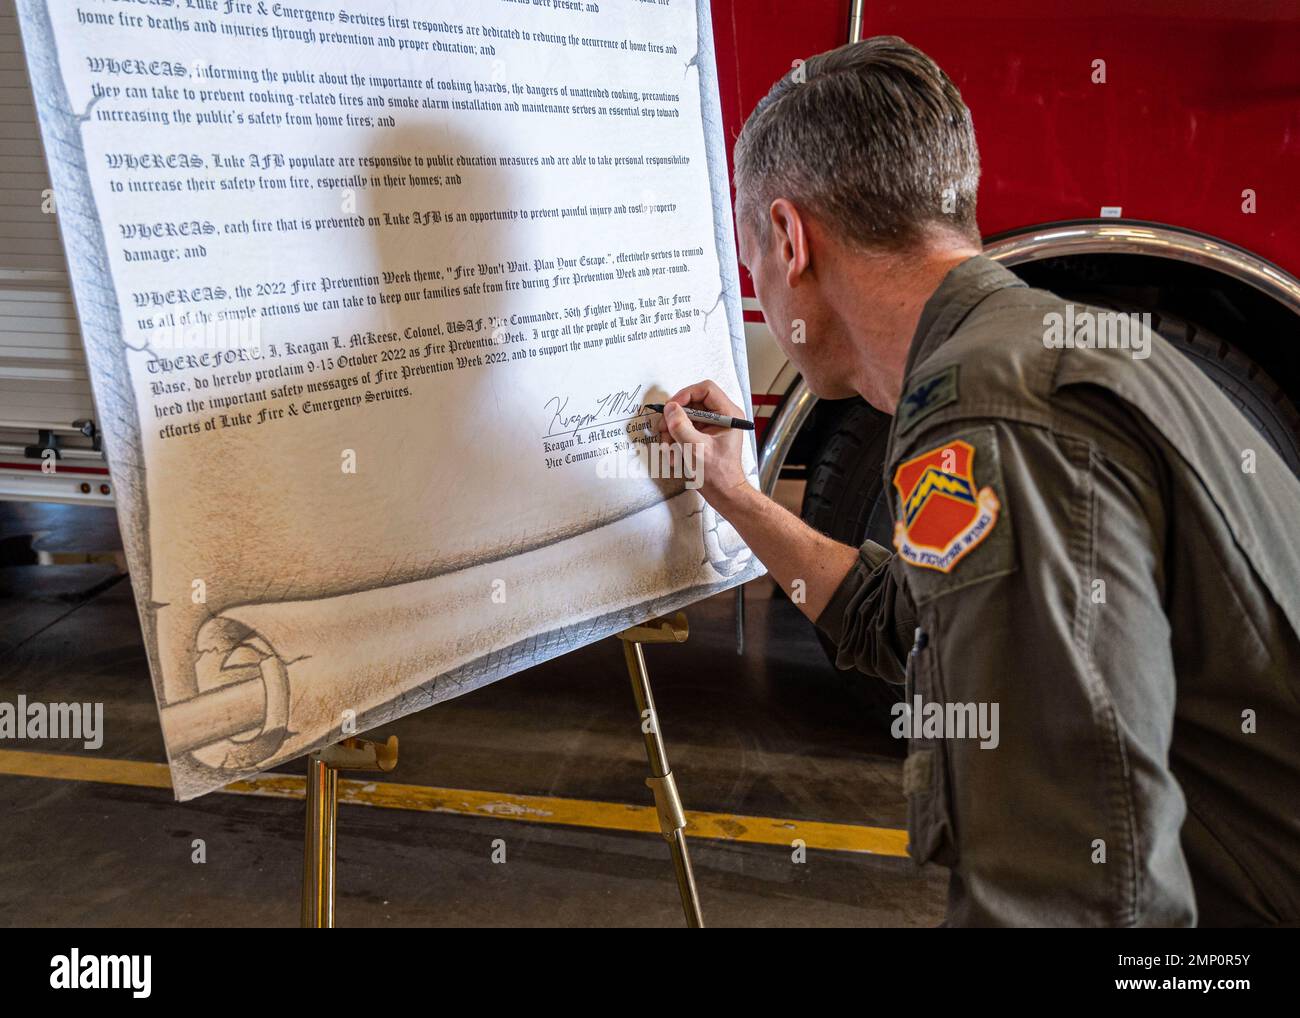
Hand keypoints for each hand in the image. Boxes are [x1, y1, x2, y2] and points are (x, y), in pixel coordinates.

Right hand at [656, 379, 753, 512]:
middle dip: (675, 418)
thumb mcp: (696, 448)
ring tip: (668, 449)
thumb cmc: (719, 474)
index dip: (686, 395)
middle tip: (663, 430)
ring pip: (685, 418)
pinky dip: (676, 442)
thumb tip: (670, 408)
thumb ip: (681, 426)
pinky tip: (674, 457)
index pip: (706, 389)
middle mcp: (721, 417)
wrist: (724, 494)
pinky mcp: (703, 437)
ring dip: (672, 433)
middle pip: (692, 404)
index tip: (671, 407)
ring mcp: (712, 427)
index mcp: (728, 414)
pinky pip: (685, 431)